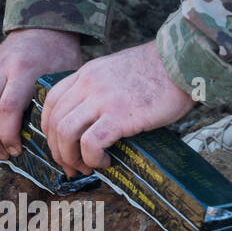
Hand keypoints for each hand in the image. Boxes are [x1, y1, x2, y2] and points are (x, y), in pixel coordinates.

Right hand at [0, 28, 82, 159]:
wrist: (45, 28)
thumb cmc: (60, 57)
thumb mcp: (66, 76)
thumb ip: (56, 103)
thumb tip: (50, 139)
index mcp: (26, 71)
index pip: (8, 107)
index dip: (8, 135)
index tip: (16, 150)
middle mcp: (1, 69)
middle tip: (3, 154)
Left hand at [42, 40, 195, 174]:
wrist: (182, 63)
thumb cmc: (158, 71)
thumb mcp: (118, 70)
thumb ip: (101, 89)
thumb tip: (96, 119)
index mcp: (86, 74)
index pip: (51, 102)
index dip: (49, 129)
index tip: (60, 145)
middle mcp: (88, 84)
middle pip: (54, 122)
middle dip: (58, 151)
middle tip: (72, 166)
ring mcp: (102, 100)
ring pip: (65, 133)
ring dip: (70, 157)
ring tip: (86, 167)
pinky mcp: (120, 116)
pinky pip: (91, 143)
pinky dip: (93, 158)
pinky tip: (106, 161)